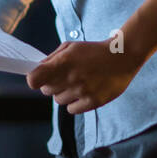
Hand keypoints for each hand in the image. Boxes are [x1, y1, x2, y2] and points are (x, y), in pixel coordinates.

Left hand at [25, 40, 143, 114]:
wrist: (122, 57)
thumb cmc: (93, 51)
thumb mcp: (71, 47)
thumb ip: (51, 59)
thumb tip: (36, 71)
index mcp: (64, 62)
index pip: (34, 79)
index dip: (34, 79)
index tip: (38, 78)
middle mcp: (72, 78)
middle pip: (46, 91)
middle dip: (51, 84)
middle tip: (63, 77)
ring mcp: (83, 91)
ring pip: (59, 101)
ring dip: (64, 94)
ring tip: (76, 83)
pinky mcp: (93, 102)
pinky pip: (71, 109)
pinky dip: (74, 104)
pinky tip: (82, 93)